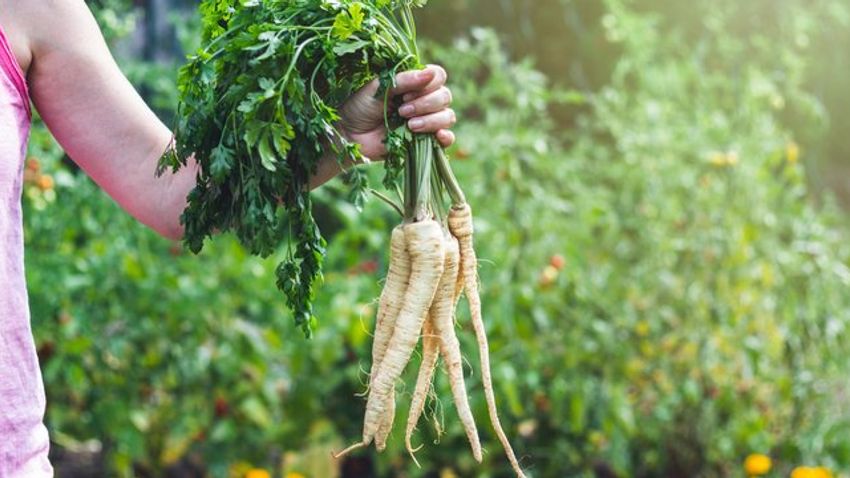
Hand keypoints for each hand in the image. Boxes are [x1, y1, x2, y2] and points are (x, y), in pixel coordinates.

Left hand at [338, 64, 455, 159]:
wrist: (349, 135)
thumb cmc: (359, 107)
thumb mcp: (378, 88)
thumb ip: (403, 80)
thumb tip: (430, 73)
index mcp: (414, 83)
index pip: (438, 76)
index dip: (429, 84)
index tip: (406, 94)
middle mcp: (423, 100)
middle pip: (445, 96)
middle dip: (426, 104)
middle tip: (402, 111)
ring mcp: (426, 121)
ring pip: (447, 116)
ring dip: (431, 120)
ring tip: (409, 125)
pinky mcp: (426, 141)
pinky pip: (448, 138)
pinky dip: (447, 137)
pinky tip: (437, 136)